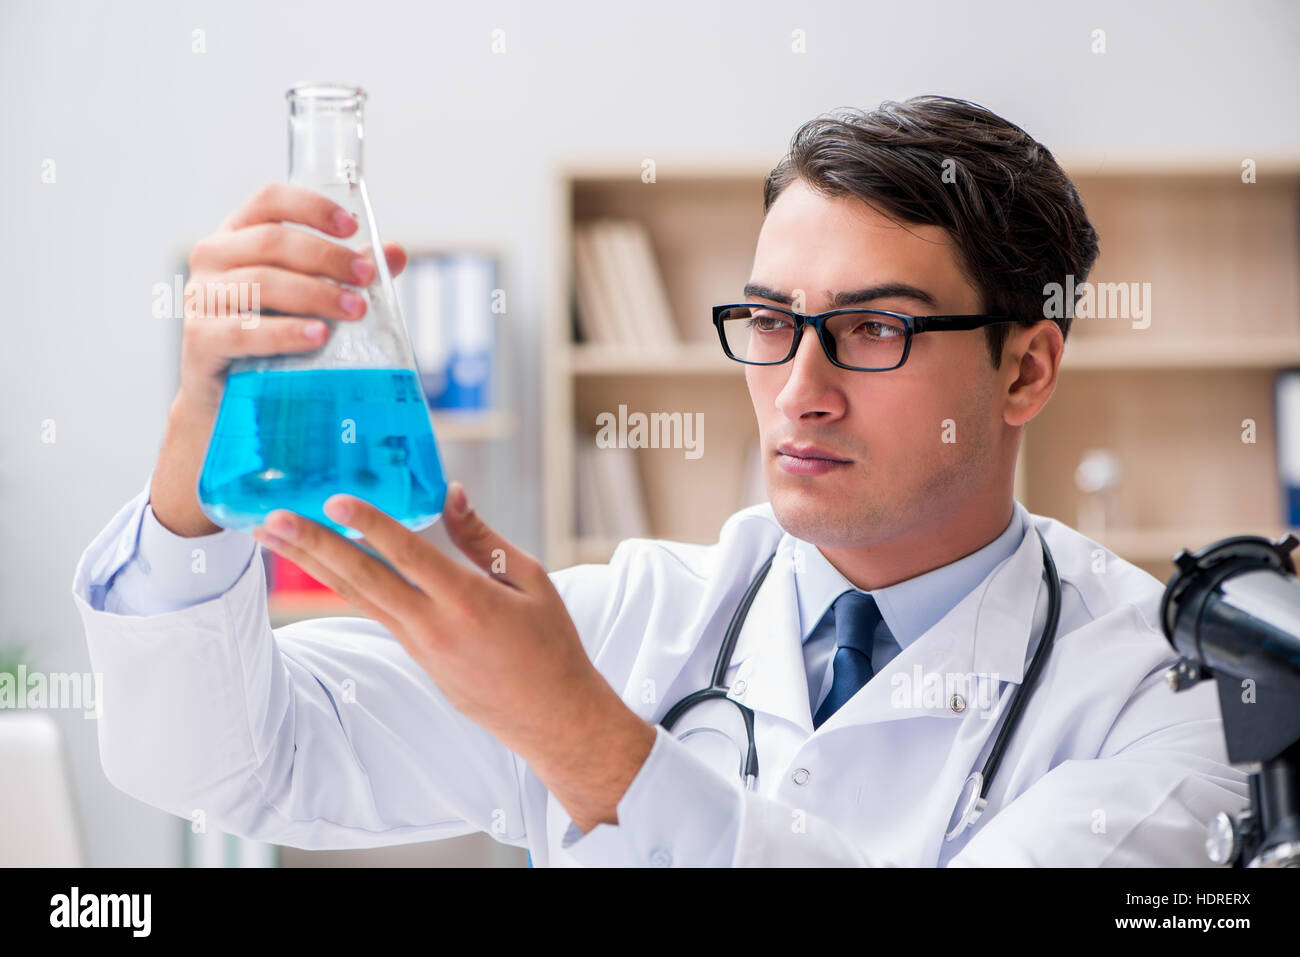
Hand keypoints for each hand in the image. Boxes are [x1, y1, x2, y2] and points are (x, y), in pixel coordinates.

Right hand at [178, 182, 408, 415]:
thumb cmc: (275, 334)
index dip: (311, 207)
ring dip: (314, 294)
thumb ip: (347, 273)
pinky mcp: (200, 339)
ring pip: (261, 283)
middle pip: (271, 241)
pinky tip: (318, 336)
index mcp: (239, 235)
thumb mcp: (311, 297)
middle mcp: (213, 257)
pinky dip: (285, 332)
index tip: (353, 227)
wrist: (230, 396)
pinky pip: (244, 331)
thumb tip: (395, 254)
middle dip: (326, 258)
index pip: (269, 201)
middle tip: (367, 278)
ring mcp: (201, 297)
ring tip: (354, 310)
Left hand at [251, 481, 656, 830]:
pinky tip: (322, 566)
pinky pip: (375, 614)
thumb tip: (451, 492)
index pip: (408, 555)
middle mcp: (435, 627)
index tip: (334, 500)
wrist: (551, 715)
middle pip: (363, 580)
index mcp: (469, 602)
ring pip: (358, 598)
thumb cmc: (551, 642)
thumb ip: (483, 539)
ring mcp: (421, 648)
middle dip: (313, 546)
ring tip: (273, 540)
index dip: (369, 525)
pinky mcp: (417, 660)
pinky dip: (344, 586)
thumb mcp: (531, 581)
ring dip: (313, 566)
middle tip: (271, 520)